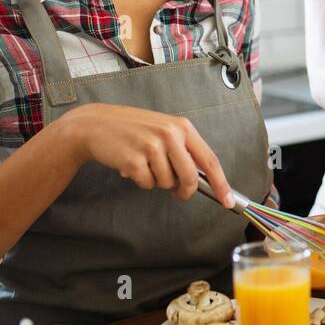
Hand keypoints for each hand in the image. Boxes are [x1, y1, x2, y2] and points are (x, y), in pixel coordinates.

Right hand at [56, 102, 234, 206]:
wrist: (96, 124)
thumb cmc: (133, 129)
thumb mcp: (163, 130)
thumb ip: (184, 150)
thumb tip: (205, 179)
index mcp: (182, 127)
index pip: (209, 159)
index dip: (221, 183)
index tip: (227, 200)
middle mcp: (170, 135)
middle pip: (191, 177)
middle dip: (186, 191)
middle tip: (178, 192)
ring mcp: (152, 147)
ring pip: (168, 182)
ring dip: (157, 180)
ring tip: (145, 164)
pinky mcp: (134, 160)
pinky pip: (148, 184)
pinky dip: (141, 180)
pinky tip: (132, 165)